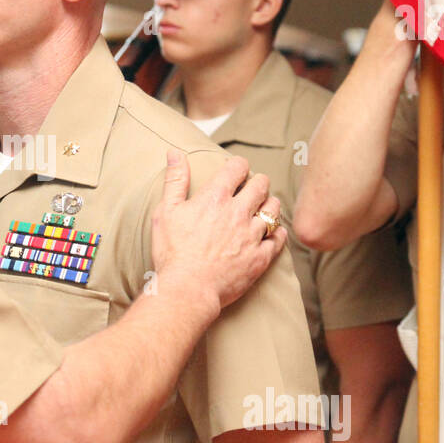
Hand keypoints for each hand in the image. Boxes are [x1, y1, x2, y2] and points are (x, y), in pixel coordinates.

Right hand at [150, 151, 286, 317]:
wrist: (187, 289)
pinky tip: (272, 233)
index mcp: (215, 198)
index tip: (235, 171)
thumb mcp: (165, 211)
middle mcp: (238, 212)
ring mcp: (252, 235)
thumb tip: (175, 153)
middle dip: (258, 182)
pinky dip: (278, 233)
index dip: (238, 165)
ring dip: (270, 205)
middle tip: (252, 188)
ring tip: (263, 208)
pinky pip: (279, 239)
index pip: (237, 167)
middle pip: (261, 184)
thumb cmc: (172, 252)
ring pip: (274, 210)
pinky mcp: (260, 257)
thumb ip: (174, 180)